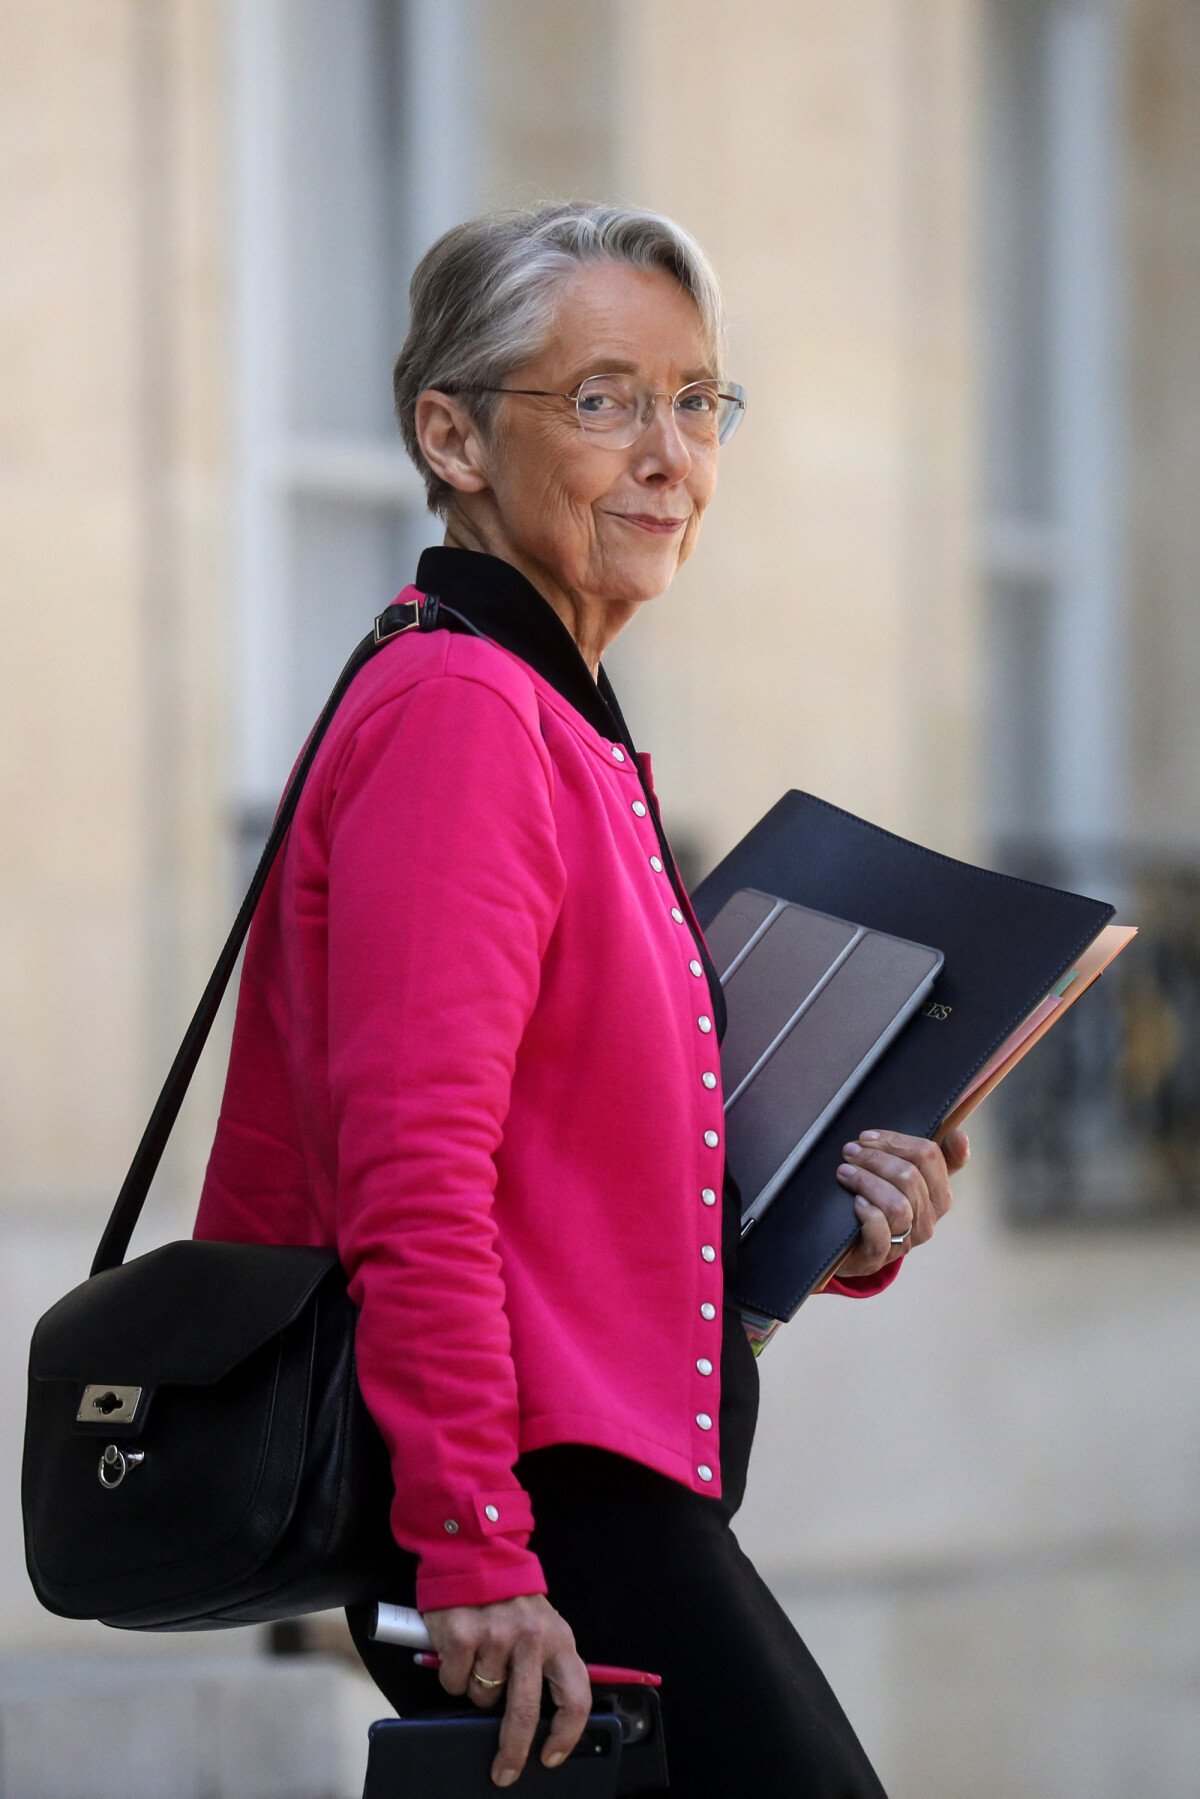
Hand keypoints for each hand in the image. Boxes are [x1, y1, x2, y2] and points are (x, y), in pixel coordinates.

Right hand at [423, 1591, 590, 1786]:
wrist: (473, 1551)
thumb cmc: (509, 1597)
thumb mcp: (542, 1625)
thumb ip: (545, 1664)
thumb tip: (541, 1723)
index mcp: (558, 1637)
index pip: (575, 1697)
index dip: (566, 1735)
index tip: (551, 1757)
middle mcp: (530, 1638)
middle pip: (525, 1713)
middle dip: (513, 1752)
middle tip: (504, 1771)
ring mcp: (495, 1636)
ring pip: (484, 1698)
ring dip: (477, 1688)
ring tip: (478, 1655)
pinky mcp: (461, 1636)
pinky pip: (454, 1683)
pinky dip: (452, 1674)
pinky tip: (457, 1648)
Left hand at [834, 1127, 968, 1277]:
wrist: (857, 1248)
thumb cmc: (883, 1205)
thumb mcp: (908, 1179)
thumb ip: (929, 1157)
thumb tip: (960, 1135)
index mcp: (939, 1194)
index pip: (930, 1157)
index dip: (896, 1141)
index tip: (868, 1137)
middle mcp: (928, 1219)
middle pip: (910, 1177)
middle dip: (875, 1158)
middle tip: (850, 1151)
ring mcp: (906, 1240)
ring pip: (896, 1204)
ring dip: (867, 1181)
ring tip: (845, 1172)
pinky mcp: (880, 1256)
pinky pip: (881, 1234)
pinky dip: (868, 1214)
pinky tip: (856, 1201)